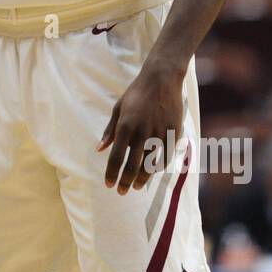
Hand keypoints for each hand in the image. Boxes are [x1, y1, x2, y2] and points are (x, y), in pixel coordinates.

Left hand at [98, 59, 187, 194]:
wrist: (161, 79)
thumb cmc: (136, 93)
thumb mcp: (118, 108)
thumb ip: (109, 131)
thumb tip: (99, 150)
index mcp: (125, 126)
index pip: (116, 157)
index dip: (111, 173)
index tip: (108, 184)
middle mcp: (141, 132)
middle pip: (132, 165)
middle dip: (125, 182)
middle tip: (121, 192)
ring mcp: (158, 133)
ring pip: (150, 164)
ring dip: (142, 179)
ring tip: (136, 187)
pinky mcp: (173, 133)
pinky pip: (165, 156)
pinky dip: (158, 167)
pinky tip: (152, 172)